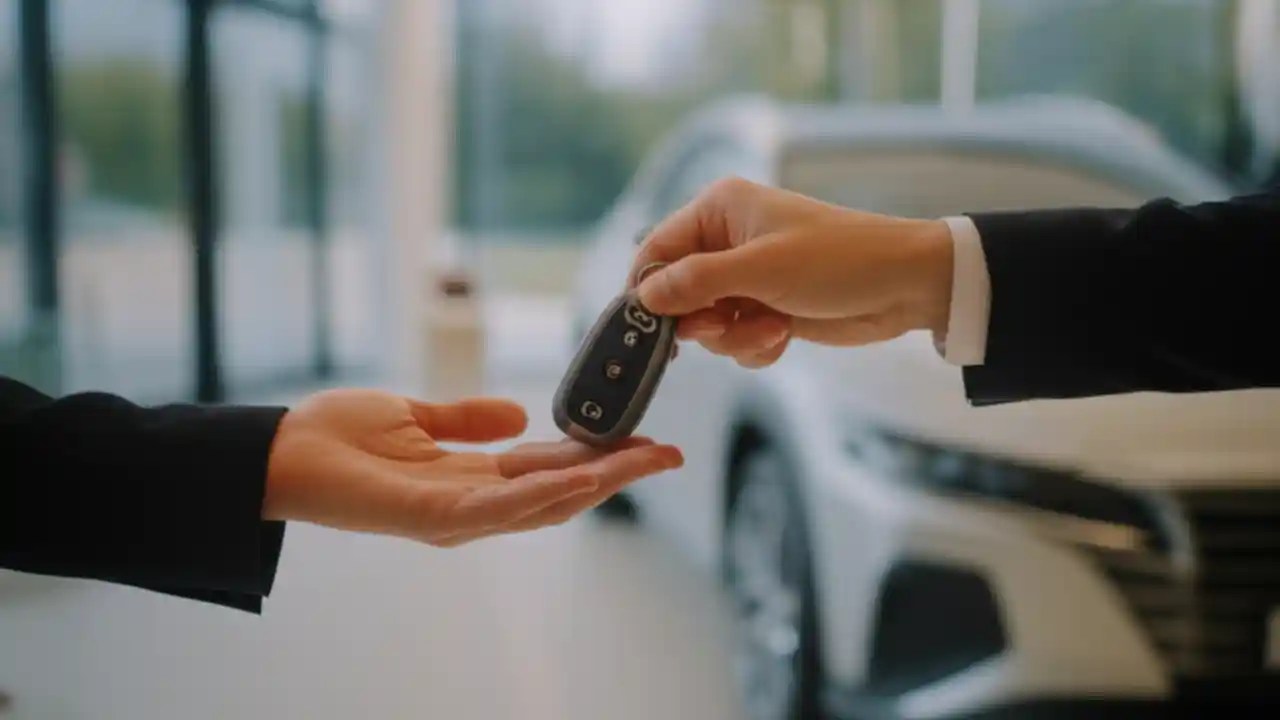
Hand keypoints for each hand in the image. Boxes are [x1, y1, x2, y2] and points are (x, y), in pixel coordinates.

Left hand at [263, 389, 681, 545]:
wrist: (280, 450)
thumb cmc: (336, 436)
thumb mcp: (415, 415)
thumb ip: (467, 420)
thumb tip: (519, 414)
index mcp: (471, 479)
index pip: (549, 468)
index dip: (599, 456)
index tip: (642, 439)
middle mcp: (471, 505)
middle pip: (559, 491)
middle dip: (616, 474)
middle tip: (668, 454)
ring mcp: (455, 516)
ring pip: (543, 503)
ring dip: (598, 483)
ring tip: (644, 461)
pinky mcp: (432, 516)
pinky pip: (500, 508)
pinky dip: (544, 493)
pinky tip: (582, 476)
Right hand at [631, 177, 953, 367]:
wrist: (906, 285)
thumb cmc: (839, 260)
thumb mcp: (762, 269)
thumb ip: (696, 282)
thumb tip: (643, 296)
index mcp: (719, 210)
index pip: (656, 250)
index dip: (648, 290)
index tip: (649, 328)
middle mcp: (727, 240)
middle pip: (677, 294)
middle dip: (703, 320)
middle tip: (727, 324)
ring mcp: (747, 277)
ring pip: (706, 324)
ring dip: (735, 337)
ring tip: (773, 327)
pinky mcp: (766, 308)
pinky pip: (735, 338)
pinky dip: (754, 345)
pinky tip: (784, 336)